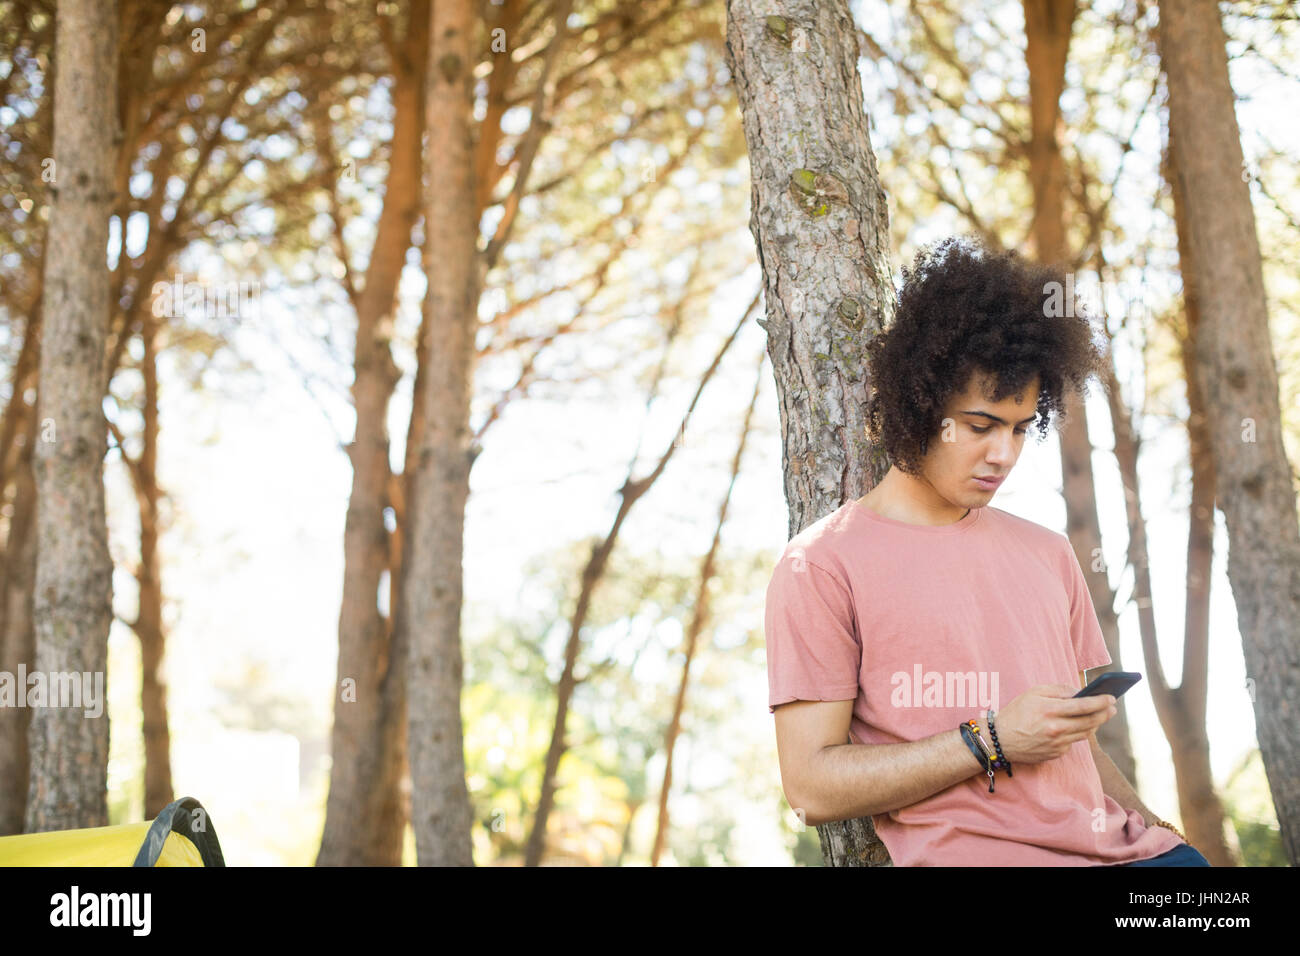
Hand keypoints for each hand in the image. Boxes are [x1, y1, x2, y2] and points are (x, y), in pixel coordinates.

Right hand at [988, 684, 1115, 764]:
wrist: (1000, 740)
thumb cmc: (1016, 712)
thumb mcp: (1033, 693)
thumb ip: (1058, 690)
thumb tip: (1079, 692)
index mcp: (1050, 710)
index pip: (1084, 706)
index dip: (1101, 702)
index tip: (1112, 698)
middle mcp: (1056, 728)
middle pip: (1090, 721)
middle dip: (1105, 714)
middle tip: (1112, 708)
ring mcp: (1057, 743)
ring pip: (1085, 733)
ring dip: (1093, 724)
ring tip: (1098, 716)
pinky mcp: (1056, 754)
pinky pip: (1072, 742)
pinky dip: (1075, 734)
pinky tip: (1072, 727)